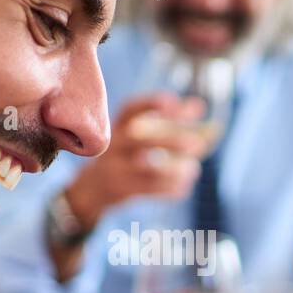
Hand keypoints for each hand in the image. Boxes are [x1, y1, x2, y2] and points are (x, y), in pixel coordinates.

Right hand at [66, 93, 208, 229]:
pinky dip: (171, 188)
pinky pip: (150, 189)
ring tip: (193, 169)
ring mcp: (115, 169)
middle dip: (171, 140)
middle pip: (140, 140)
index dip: (150, 104)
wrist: (92, 188)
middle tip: (199, 144)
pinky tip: (184, 185)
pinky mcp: (120, 190)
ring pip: (147, 169)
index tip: (173, 101)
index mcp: (117, 126)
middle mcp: (113, 145)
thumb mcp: (137, 134)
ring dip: (174, 169)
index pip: (130, 110)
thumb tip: (200, 106)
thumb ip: (167, 120)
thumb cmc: (125, 154)